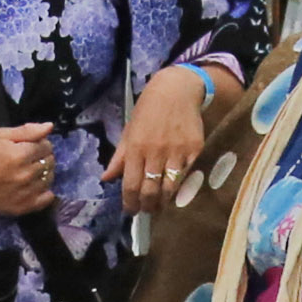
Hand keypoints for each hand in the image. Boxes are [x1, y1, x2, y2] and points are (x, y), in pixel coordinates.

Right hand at [0, 122, 57, 217]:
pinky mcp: (22, 207)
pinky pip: (47, 199)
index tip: (30, 146)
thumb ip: (26, 131)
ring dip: (43, 173)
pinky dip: (44, 191)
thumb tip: (49, 127)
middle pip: (49, 162)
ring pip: (49, 179)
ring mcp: (25, 193)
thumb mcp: (0, 135)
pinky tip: (34, 186)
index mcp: (20, 155)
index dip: (39, 144)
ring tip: (29, 171)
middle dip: (42, 157)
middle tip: (28, 158)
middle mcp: (25, 175)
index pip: (46, 146)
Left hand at [105, 66, 211, 219]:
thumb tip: (106, 178)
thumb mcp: (129, 131)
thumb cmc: (148, 111)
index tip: (131, 211)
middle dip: (147, 206)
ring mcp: (177, 152)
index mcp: (136, 148)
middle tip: (146, 211)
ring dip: (164, 202)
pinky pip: (187, 175)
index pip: (131, 185)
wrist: (176, 90)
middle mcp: (156, 152)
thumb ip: (119, 158)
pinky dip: (181, 186)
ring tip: (160, 205)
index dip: (130, 203)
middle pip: (150, 191)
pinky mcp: (195, 149)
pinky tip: (175, 189)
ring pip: (170, 188)